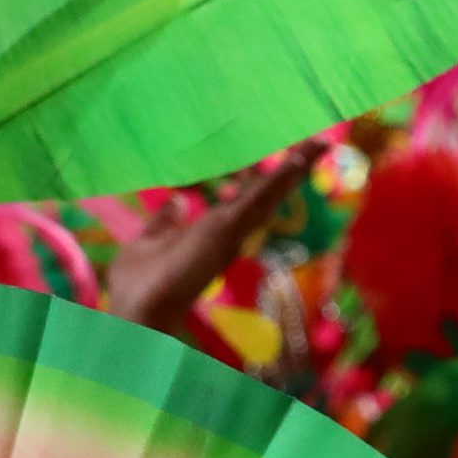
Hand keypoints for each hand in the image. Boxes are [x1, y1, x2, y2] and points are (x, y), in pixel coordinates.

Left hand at [98, 149, 307, 338]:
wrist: (140, 314)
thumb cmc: (140, 286)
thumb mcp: (149, 242)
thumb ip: (164, 222)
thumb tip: (179, 200)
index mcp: (211, 231)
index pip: (244, 199)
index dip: (263, 180)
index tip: (283, 160)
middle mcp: (227, 232)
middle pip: (263, 194)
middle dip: (289, 170)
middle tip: (316, 144)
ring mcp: (232, 232)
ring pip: (267, 194)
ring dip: (293, 168)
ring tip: (317, 144)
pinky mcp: (231, 231)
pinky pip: (260, 198)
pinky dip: (282, 178)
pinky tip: (300, 158)